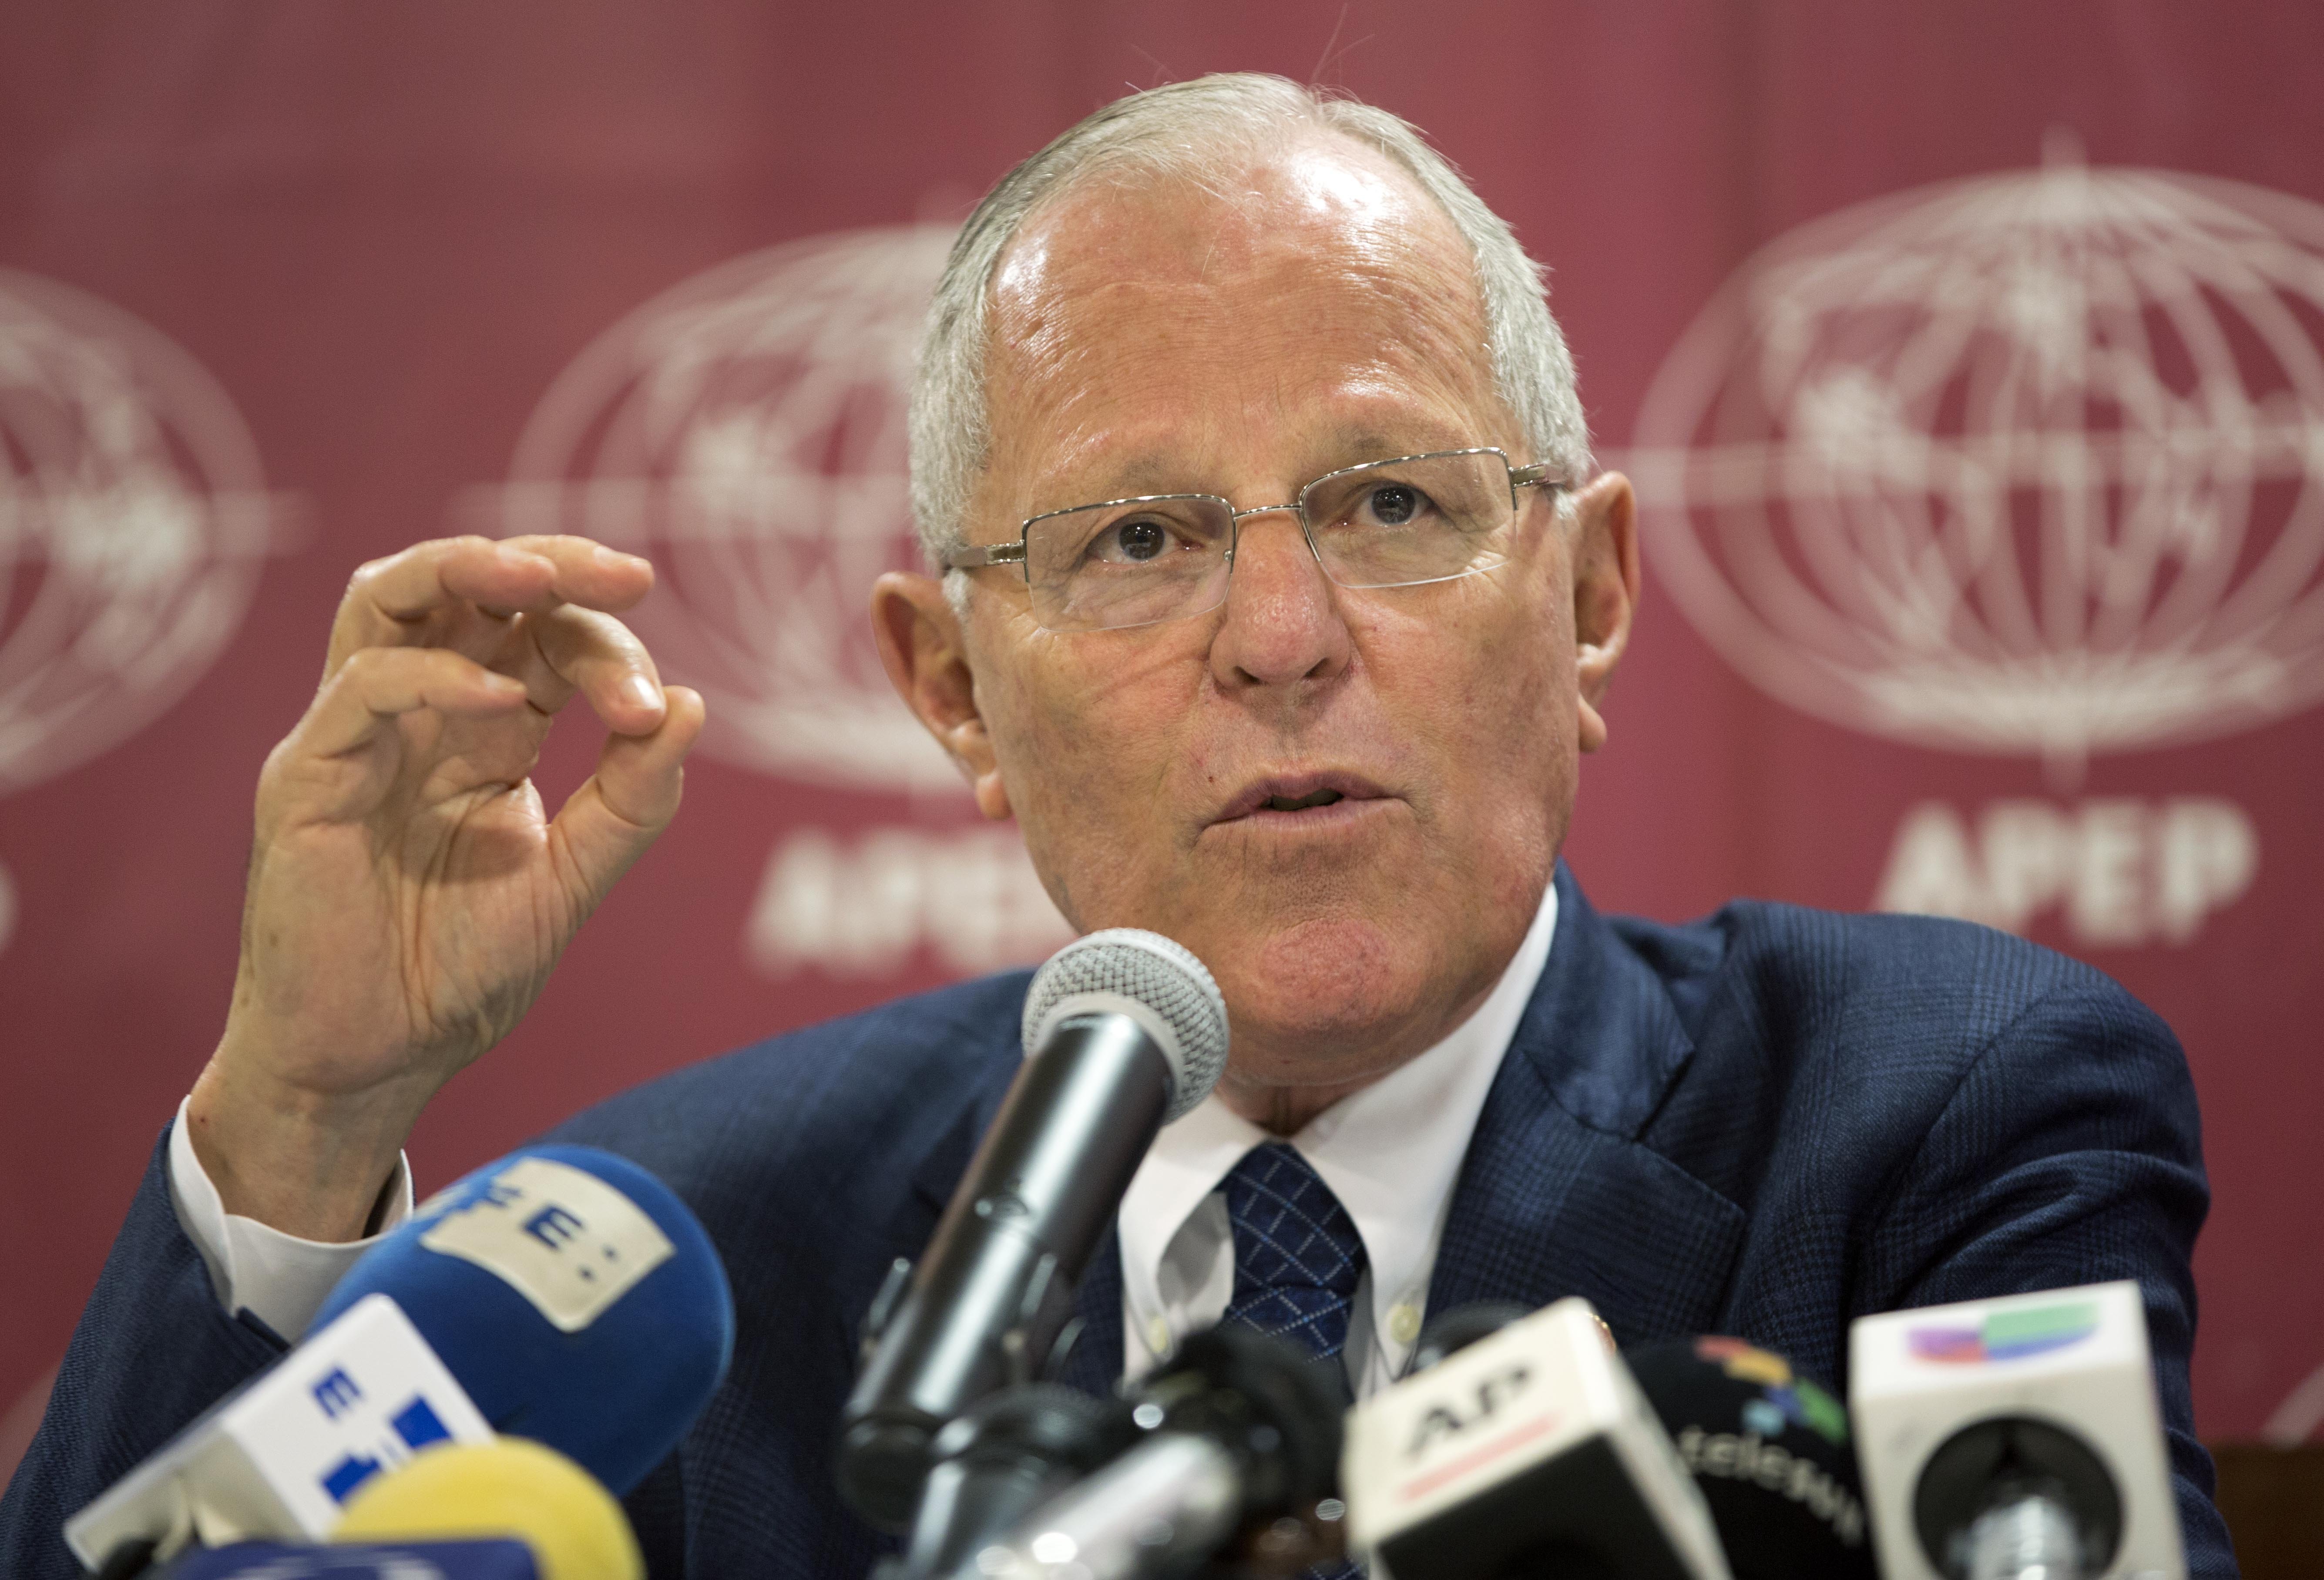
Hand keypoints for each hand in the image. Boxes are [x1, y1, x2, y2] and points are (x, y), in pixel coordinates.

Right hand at [186, 536, 704, 1238]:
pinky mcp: (307, 777)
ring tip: (546, 577)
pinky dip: (434, 677)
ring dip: (470, 565)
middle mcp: (416, 716)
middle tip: (632, 574)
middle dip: (549, 562)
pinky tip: (501, 700)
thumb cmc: (455, 977)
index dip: (607, 649)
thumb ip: (630, 803)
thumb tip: (694, 704)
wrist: (375, 1063)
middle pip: (468, 589)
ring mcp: (354, 737)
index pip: (543, 642)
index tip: (657, 703)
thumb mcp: (569, 884)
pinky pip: (362, 687)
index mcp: (481, 734)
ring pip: (388, 597)